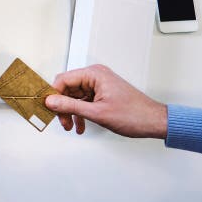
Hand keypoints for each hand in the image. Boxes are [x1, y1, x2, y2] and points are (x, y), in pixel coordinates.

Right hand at [45, 64, 167, 137]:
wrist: (154, 122)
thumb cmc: (134, 115)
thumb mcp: (96, 112)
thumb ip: (70, 106)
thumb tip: (51, 101)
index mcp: (94, 74)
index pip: (63, 80)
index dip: (53, 95)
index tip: (47, 108)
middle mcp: (96, 76)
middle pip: (67, 89)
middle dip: (63, 107)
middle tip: (62, 121)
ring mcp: (99, 85)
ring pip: (74, 97)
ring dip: (71, 113)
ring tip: (71, 126)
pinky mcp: (102, 94)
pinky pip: (84, 102)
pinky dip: (81, 114)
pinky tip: (81, 126)